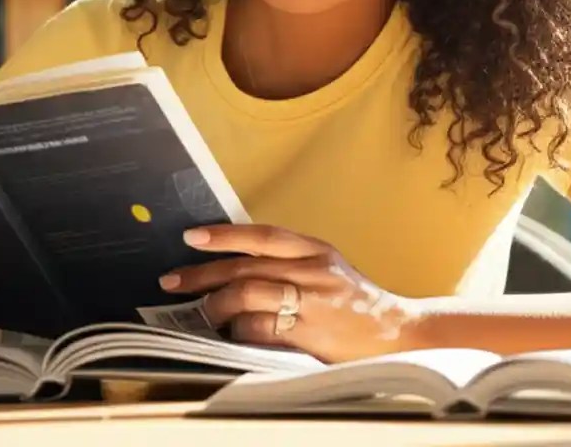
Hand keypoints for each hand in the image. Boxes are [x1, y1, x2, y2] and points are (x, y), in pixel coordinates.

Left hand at [157, 224, 423, 361]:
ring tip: (202, 313)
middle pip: (246, 266)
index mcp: (316, 250)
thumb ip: (290, 263)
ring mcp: (312, 302)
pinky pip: (260, 329)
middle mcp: (313, 270)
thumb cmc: (355, 304)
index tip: (191, 236)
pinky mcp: (310, 333)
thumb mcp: (328, 269)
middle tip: (172, 281)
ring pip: (248, 294)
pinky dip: (238, 331)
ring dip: (216, 305)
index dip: (224, 235)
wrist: (398, 334)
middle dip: (202, 273)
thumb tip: (234, 267)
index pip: (262, 236)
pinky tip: (230, 335)